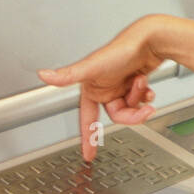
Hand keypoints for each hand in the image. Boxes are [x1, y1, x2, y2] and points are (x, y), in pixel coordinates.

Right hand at [38, 16, 161, 161]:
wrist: (149, 38)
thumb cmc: (120, 49)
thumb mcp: (92, 66)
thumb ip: (68, 75)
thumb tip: (44, 75)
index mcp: (92, 88)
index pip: (87, 118)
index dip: (88, 137)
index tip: (88, 154)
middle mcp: (106, 87)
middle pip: (118, 115)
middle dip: (131, 113)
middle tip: (142, 109)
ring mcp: (121, 85)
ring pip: (131, 107)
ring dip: (139, 98)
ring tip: (141, 83)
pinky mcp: (135, 81)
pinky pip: (141, 99)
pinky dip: (146, 94)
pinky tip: (147, 86)